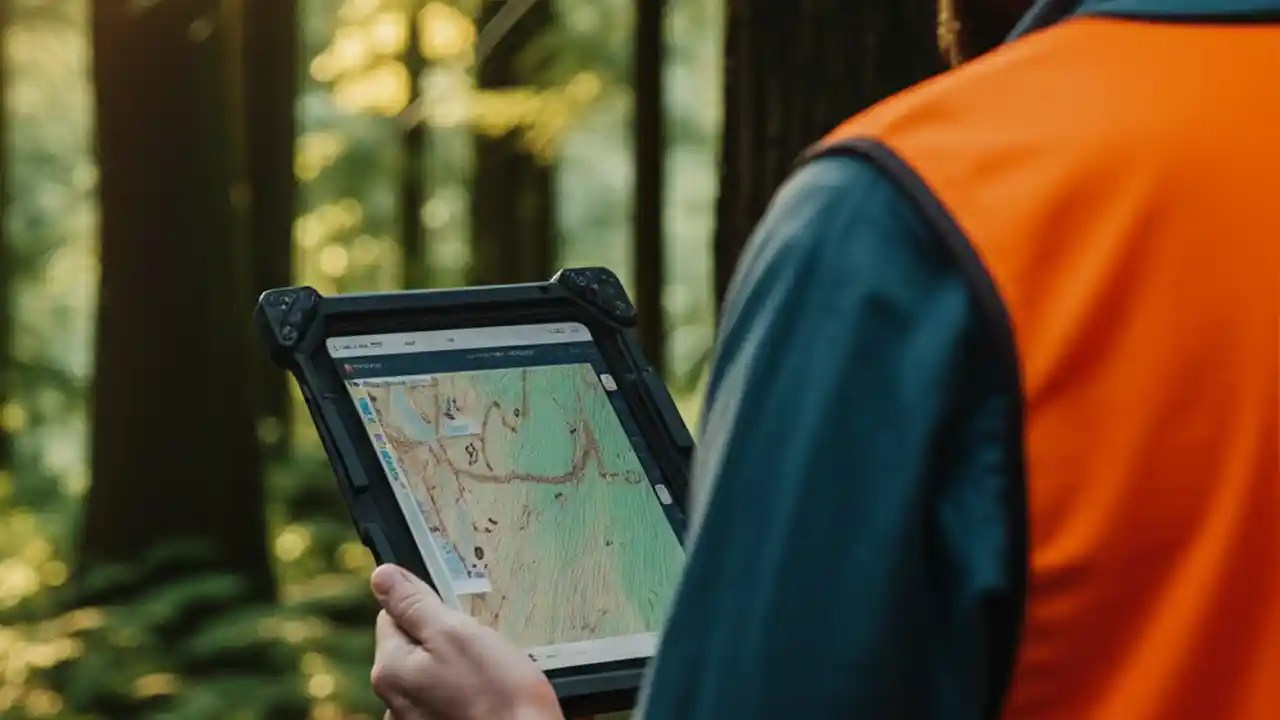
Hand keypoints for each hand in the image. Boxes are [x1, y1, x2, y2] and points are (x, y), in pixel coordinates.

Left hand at [370, 565, 563, 719]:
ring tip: (487, 673)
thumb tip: (382, 577)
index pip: (393, 615)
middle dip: (442, 640)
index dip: (428, 608)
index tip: (457, 617)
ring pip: (431, 673)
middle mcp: (393, 699)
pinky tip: (485, 695)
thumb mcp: (456, 634)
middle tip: (479, 647)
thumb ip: (414, 604)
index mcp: (390, 668)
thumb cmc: (497, 694)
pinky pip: (445, 698)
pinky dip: (462, 693)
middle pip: (411, 646)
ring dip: (454, 668)